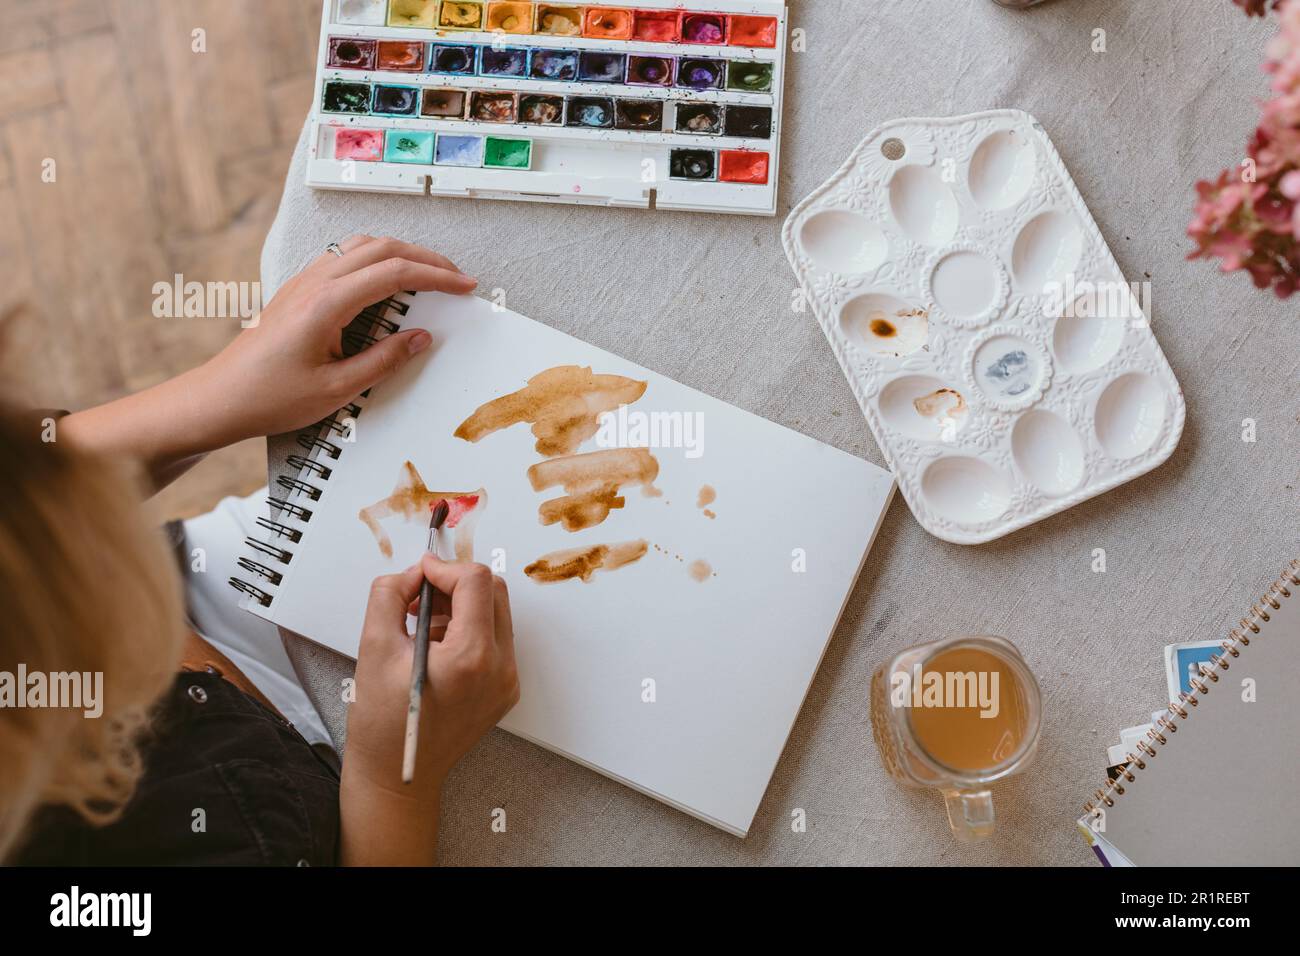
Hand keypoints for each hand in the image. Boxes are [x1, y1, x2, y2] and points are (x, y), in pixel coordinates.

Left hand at [195, 235, 476, 444]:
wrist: (220, 398)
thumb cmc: (270, 397)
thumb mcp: (337, 389)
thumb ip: (384, 360)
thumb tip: (419, 339)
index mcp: (328, 303)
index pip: (396, 272)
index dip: (437, 276)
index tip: (463, 285)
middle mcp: (316, 282)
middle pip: (382, 248)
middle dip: (426, 257)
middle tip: (454, 276)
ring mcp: (304, 282)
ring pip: (362, 246)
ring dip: (400, 253)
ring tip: (426, 274)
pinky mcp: (298, 290)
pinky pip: (343, 257)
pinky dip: (375, 260)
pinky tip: (385, 281)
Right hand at [340, 555, 518, 864]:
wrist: (396, 776)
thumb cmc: (382, 725)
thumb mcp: (374, 647)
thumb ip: (390, 595)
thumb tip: (414, 572)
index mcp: (471, 658)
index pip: (477, 582)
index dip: (444, 569)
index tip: (420, 574)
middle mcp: (499, 668)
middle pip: (494, 592)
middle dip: (455, 584)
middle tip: (418, 598)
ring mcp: (507, 680)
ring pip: (496, 613)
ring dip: (461, 606)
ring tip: (422, 625)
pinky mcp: (504, 689)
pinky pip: (494, 639)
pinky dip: (468, 629)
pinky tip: (436, 647)